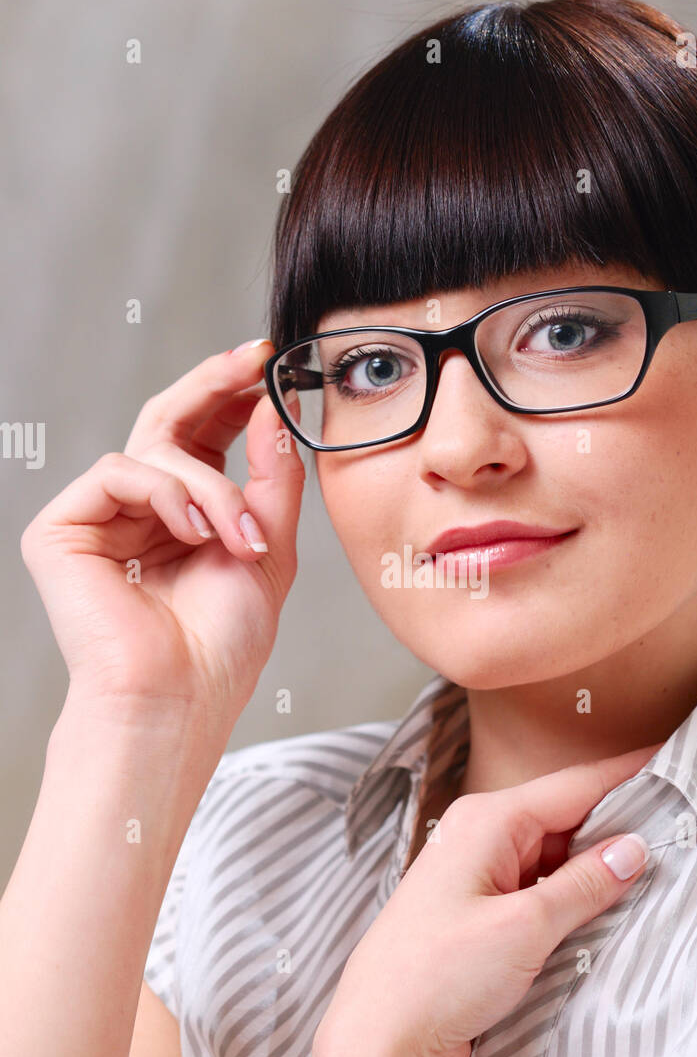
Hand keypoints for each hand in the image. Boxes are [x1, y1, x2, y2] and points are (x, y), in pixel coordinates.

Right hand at [20, 340, 303, 727]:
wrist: (181, 696)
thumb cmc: (221, 644)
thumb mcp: (269, 548)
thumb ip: (270, 476)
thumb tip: (272, 406)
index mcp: (183, 517)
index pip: (202, 437)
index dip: (230, 398)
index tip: (267, 364)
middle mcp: (138, 512)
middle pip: (167, 421)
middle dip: (214, 386)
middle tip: (251, 360)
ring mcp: (98, 519)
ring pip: (157, 452)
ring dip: (213, 488)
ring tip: (241, 538)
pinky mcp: (63, 530)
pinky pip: (120, 470)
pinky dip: (167, 493)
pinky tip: (191, 531)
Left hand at [313, 744, 660, 1056]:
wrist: (377, 1043)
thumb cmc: (437, 978)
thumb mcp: (525, 927)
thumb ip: (585, 885)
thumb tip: (634, 848)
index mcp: (486, 821)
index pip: (573, 785)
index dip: (626, 773)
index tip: (672, 757)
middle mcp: (476, 837)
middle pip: (564, 818)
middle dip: (615, 826)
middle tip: (679, 830)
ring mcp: (473, 877)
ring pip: (551, 857)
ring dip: (592, 869)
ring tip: (652, 873)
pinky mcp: (474, 915)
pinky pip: (534, 890)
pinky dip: (567, 897)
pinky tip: (601, 911)